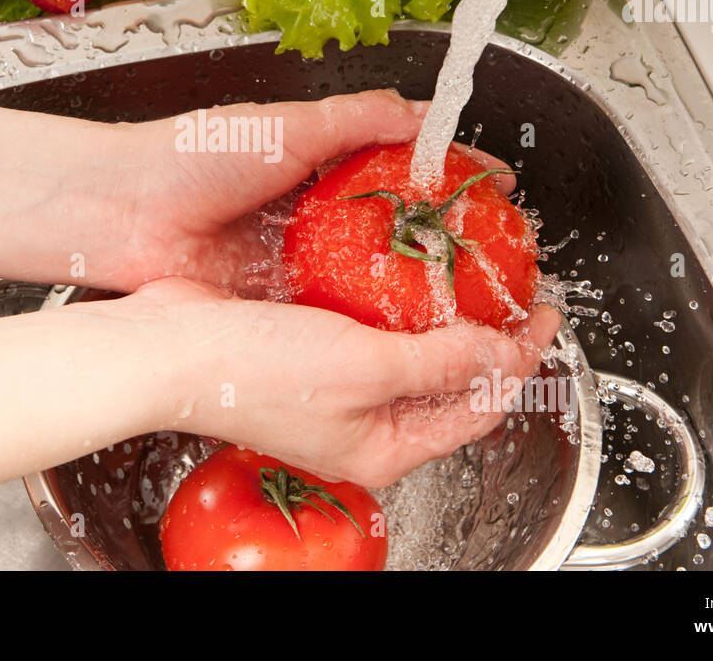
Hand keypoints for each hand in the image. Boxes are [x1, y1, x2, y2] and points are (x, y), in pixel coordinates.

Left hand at [98, 89, 516, 292]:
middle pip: (398, 233)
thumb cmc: (195, 156)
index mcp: (323, 167)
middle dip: (448, 247)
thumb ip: (357, 118)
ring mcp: (301, 264)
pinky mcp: (280, 305)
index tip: (503, 191)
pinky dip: (370, 326)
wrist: (125, 214)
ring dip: (416, 295)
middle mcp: (318, 218)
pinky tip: (412, 336)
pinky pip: (335, 318)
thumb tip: (426, 113)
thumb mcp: (288, 125)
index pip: (407, 170)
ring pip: (372, 281)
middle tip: (499, 263)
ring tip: (473, 306)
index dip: (455, 180)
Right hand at [112, 277, 560, 487]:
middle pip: (451, 383)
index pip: (478, 409)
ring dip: (446, 315)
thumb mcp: (365, 369)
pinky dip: (397, 301)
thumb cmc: (252, 371)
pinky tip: (402, 266)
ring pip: (414, 352)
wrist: (169, 347)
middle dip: (490, 339)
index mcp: (384, 445)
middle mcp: (364, 422)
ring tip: (472, 272)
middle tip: (517, 289)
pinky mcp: (312, 349)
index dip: (519, 363)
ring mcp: (337, 387)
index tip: (543, 316)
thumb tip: (503, 355)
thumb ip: (440, 363)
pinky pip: (373, 326)